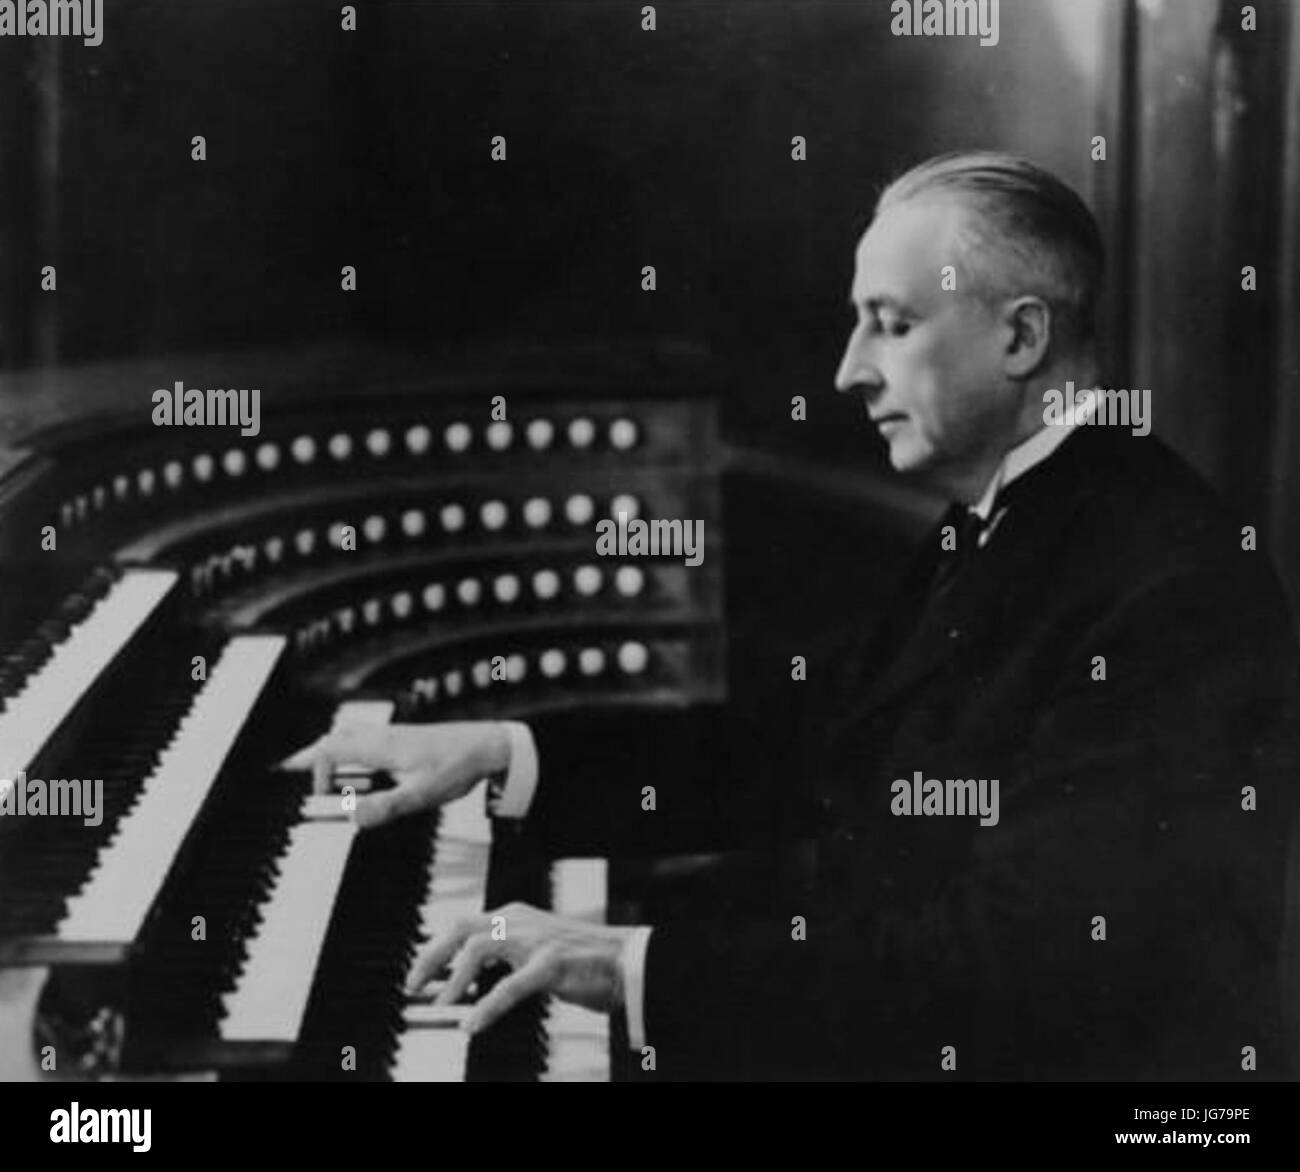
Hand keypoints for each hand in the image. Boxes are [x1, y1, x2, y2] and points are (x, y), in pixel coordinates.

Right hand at [279, 721, 510, 828]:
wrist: (487, 745)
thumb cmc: (457, 767)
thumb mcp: (422, 794)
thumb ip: (387, 807)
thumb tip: (352, 820)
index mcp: (379, 747)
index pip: (329, 750)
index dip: (308, 767)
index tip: (305, 792)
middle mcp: (381, 736)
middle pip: (334, 739)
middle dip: (312, 758)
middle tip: (292, 775)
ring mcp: (393, 735)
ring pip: (349, 736)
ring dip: (331, 753)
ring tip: (319, 775)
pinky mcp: (403, 739)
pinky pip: (365, 740)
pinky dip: (350, 751)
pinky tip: (356, 769)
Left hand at [406, 902, 637, 1032]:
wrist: (628, 961)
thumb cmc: (582, 961)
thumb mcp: (536, 947)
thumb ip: (506, 952)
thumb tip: (467, 974)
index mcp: (515, 915)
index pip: (463, 924)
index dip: (436, 949)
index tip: (418, 976)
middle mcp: (522, 920)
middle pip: (462, 927)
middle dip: (432, 955)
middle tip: (413, 986)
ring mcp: (537, 940)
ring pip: (480, 947)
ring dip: (454, 978)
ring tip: (441, 1005)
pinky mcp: (552, 964)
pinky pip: (510, 985)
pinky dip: (486, 1006)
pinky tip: (472, 1025)